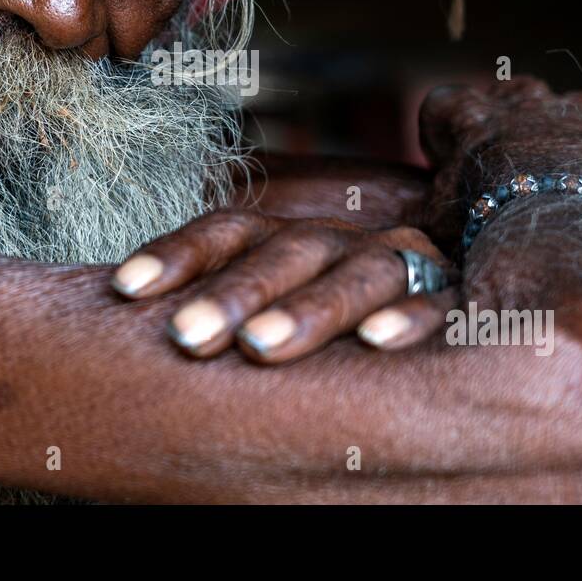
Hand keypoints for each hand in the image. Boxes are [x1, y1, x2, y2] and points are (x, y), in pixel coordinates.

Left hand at [111, 209, 453, 362]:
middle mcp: (341, 243)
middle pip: (287, 252)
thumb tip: (133, 307)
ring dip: (308, 309)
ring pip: (355, 274)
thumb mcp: (280, 306)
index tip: (126, 289)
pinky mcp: (455, 298)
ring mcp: (400, 263)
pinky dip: (410, 319)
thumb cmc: (333, 322)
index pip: (231, 232)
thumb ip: (226, 299)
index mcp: (291, 241)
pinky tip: (377, 342)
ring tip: (258, 348)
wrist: (448, 299)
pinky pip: (438, 307)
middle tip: (185, 337)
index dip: (179, 253)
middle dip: (236, 292)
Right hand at [418, 76, 581, 247]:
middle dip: (513, 126)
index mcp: (468, 114)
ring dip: (571, 137)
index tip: (450, 162)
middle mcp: (525, 99)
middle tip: (516, 172)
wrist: (563, 232)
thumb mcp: (435, 218)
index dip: (445, 134)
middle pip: (514, 97)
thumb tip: (390, 219)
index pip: (444, 105)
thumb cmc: (487, 225)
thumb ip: (420, 203)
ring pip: (574, 111)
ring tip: (575, 185)